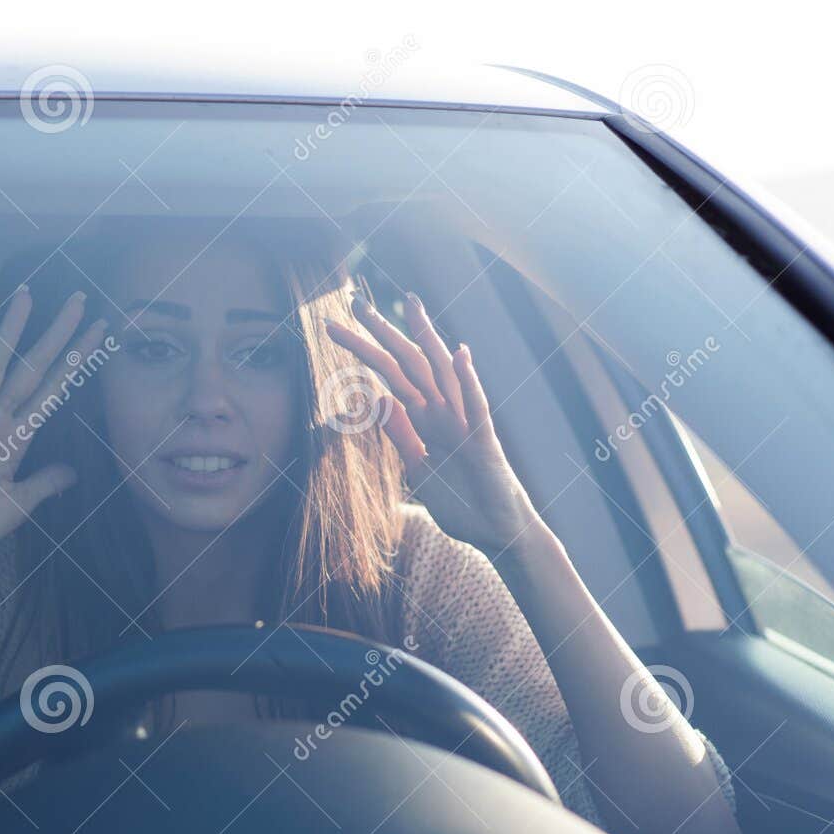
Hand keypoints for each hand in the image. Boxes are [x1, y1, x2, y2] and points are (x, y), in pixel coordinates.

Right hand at [0, 286, 106, 573]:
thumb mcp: (21, 504)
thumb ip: (46, 482)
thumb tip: (74, 471)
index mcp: (15, 436)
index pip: (53, 390)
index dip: (77, 363)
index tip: (100, 333)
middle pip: (32, 369)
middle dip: (58, 336)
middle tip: (81, 299)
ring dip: (9, 335)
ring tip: (26, 298)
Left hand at [325, 292, 543, 555]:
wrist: (497, 533)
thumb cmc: (462, 501)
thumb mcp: (419, 467)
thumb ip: (401, 434)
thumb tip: (378, 402)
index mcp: (426, 418)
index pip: (389, 375)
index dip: (365, 350)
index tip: (337, 326)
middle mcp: (445, 411)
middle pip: (409, 363)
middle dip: (383, 332)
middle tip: (355, 301)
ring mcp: (465, 422)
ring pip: (442, 373)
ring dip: (426, 339)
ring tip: (411, 304)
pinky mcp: (484, 442)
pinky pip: (475, 407)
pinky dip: (468, 381)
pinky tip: (459, 354)